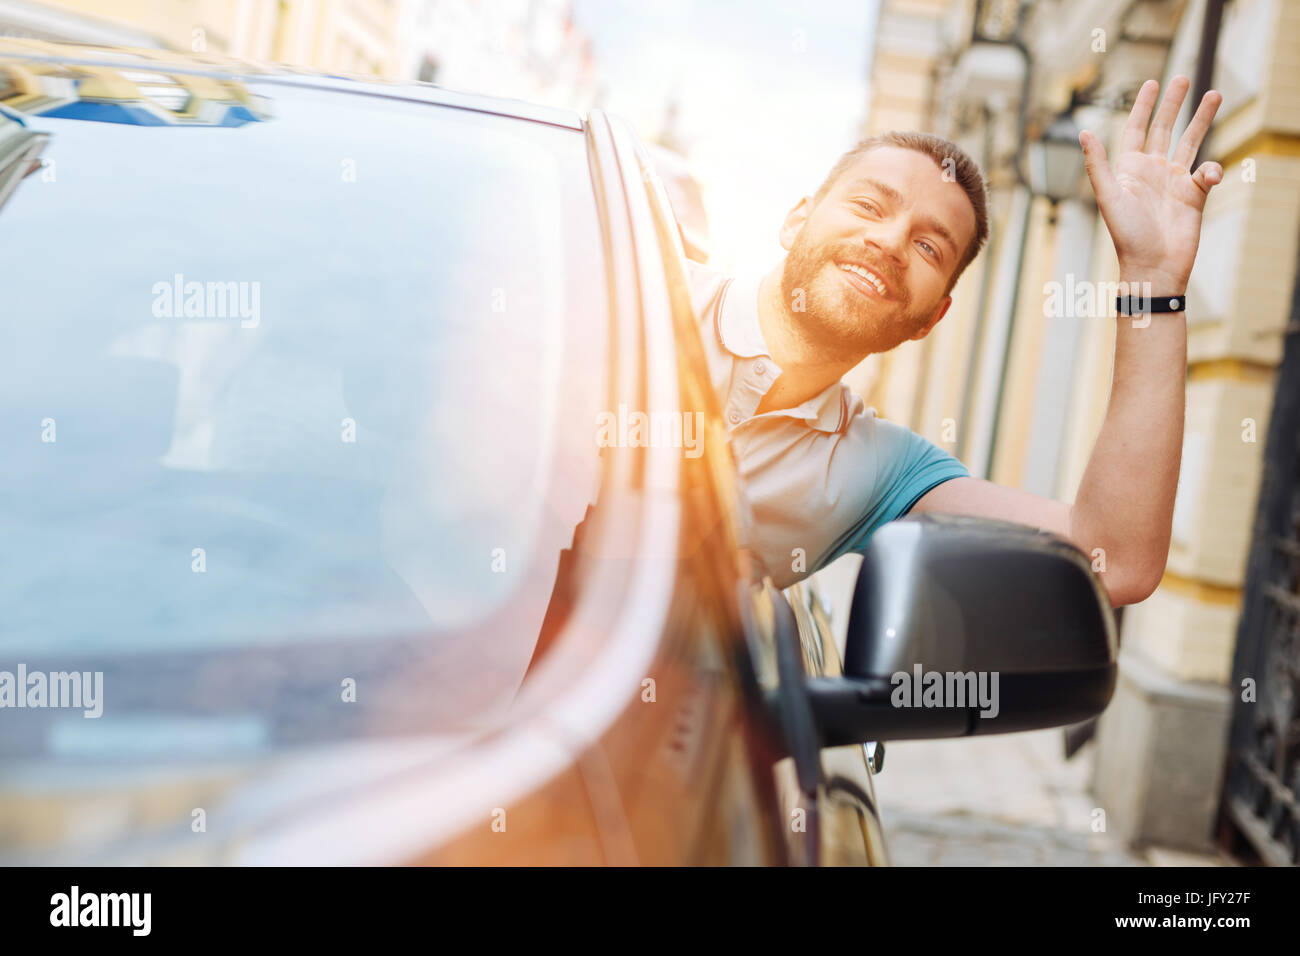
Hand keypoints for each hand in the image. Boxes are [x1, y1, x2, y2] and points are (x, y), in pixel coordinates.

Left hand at [1079, 76, 1223, 294]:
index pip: (1137, 129)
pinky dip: (1212, 169)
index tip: (1152, 82)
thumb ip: (1097, 164)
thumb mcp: (1109, 196)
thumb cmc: (1127, 234)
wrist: (1153, 266)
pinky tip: (1209, 176)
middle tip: (1183, 77)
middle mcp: (1152, 171)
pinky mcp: (1195, 195)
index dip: (1143, 106)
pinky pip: (1208, 172)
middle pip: (1164, 128)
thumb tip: (1083, 132)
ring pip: (1191, 141)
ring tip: (1214, 93)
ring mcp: (1175, 182)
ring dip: (1201, 119)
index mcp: (1130, 169)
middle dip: (1173, 103)